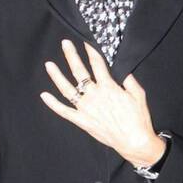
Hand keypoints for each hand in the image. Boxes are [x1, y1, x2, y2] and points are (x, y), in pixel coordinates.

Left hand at [41, 38, 162, 166]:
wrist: (134, 142)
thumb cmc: (139, 119)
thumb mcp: (138, 95)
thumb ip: (129, 80)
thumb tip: (122, 70)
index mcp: (108, 87)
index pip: (97, 63)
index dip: (90, 50)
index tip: (85, 41)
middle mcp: (94, 95)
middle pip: (79, 71)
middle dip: (71, 55)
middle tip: (65, 43)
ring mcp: (86, 108)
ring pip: (67, 89)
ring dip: (57, 76)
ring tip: (49, 64)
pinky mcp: (82, 121)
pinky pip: (64, 111)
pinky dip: (53, 104)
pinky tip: (44, 96)